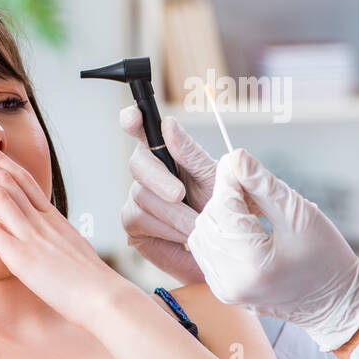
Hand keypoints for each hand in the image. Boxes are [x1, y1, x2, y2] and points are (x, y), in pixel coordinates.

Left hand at [0, 142, 130, 330]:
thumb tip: (48, 238)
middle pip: (7, 179)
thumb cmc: (91, 281)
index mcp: (54, 217)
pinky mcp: (23, 257)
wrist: (104, 297)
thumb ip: (56, 238)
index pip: (24, 178)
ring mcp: (33, 236)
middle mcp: (42, 220)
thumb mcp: (73, 250)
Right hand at [119, 104, 217, 283]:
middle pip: (138, 164)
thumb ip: (190, 152)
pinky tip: (183, 239)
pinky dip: (165, 231)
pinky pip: (138, 223)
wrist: (225, 242)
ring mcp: (137, 198)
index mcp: (166, 150)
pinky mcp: (133, 226)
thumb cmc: (220, 202)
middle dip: (160, 180)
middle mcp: (147, 171)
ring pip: (141, 198)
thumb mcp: (213, 176)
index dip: (133, 119)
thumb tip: (169, 124)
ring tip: (197, 226)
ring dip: (172, 214)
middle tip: (180, 195)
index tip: (133, 117)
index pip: (141, 127)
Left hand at [186, 148, 358, 352]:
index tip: (238, 161)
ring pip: (202, 233)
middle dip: (225, 197)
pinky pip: (206, 250)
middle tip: (251, 186)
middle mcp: (231, 282)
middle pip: (209, 220)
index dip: (228, 179)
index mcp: (253, 264)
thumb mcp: (300, 215)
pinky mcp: (222, 290)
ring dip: (221, 214)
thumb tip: (235, 156)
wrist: (333, 302)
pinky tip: (244, 227)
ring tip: (251, 208)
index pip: (224, 208)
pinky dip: (220, 232)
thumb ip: (264, 185)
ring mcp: (224, 289)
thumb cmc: (325, 257)